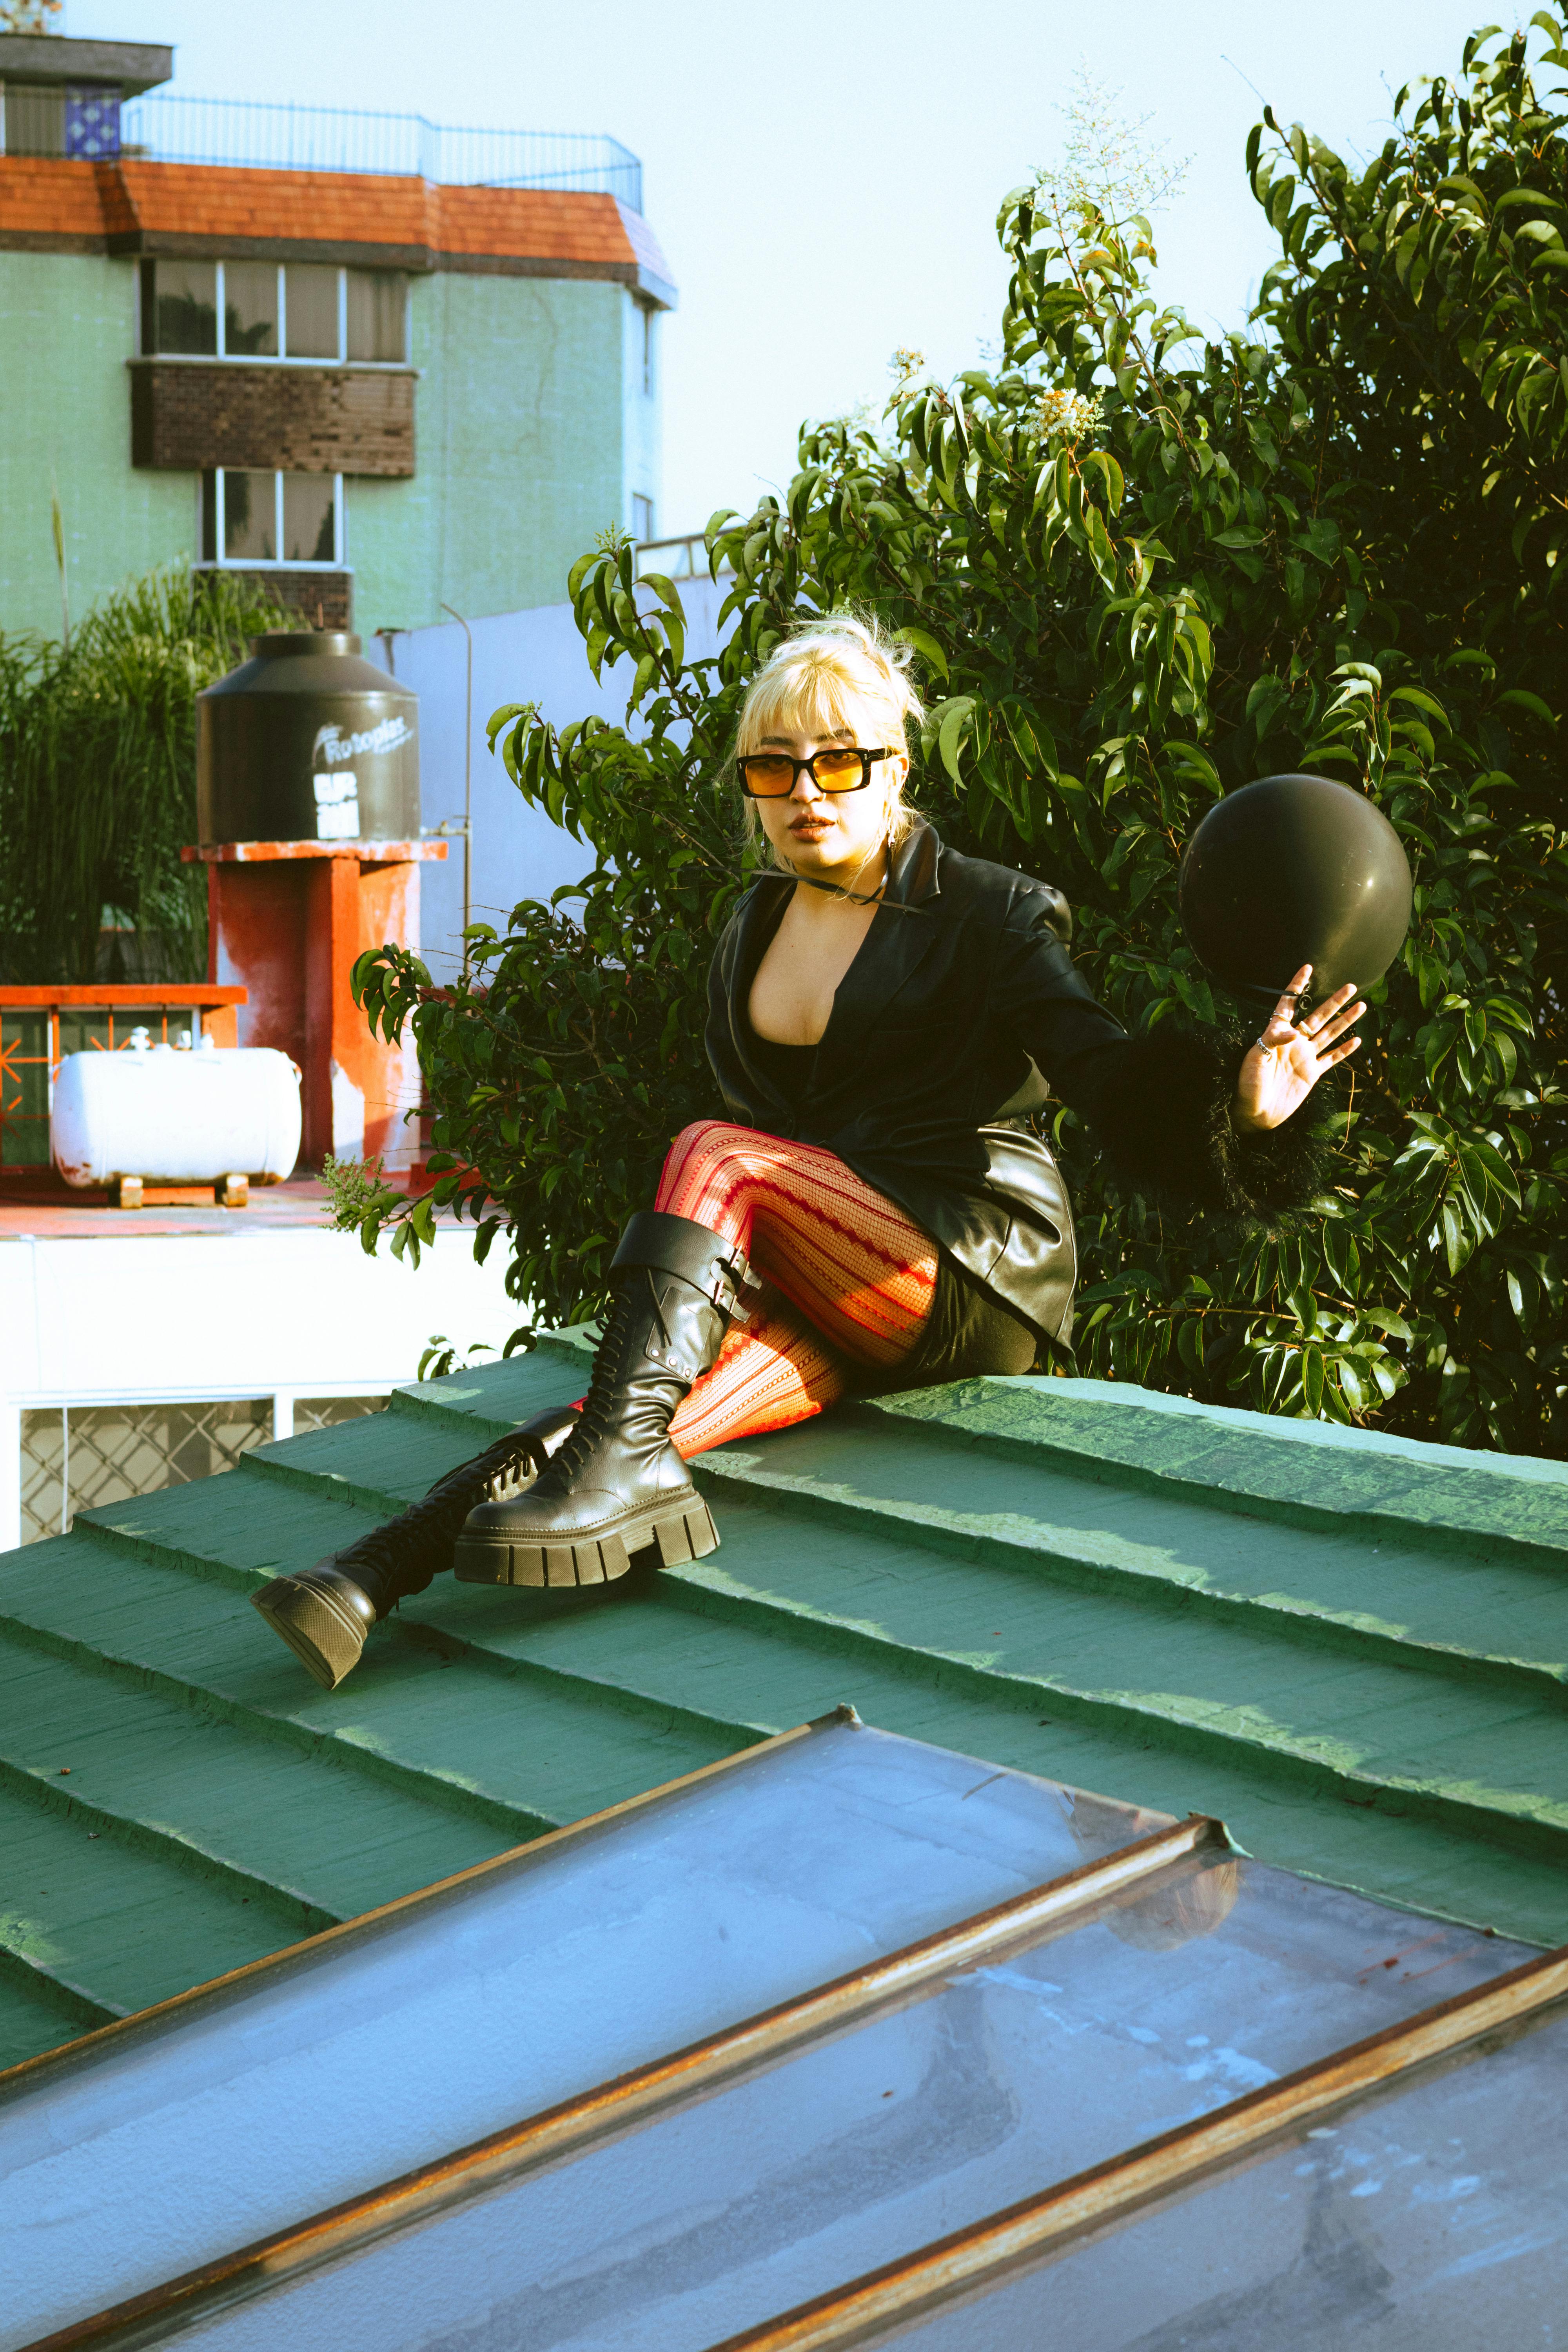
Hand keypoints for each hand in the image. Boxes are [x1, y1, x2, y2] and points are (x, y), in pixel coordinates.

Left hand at [1234, 966, 1362, 1133]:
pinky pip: (1331, 1059)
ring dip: (1345, 1020)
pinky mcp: (1312, 1073)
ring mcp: (1304, 1057)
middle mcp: (1294, 1042)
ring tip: (1361, 1005)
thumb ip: (1274, 1040)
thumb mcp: (1255, 1058)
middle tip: (1351, 986)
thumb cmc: (1249, 1084)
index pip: (1288, 1004)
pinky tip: (1357, 1040)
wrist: (1254, 1112)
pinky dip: (1344, 1050)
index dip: (1296, 986)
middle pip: (1317, 1016)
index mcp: (1276, 1033)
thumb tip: (1296, 1031)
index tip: (1307, 967)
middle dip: (1334, 1001)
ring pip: (1329, 1033)